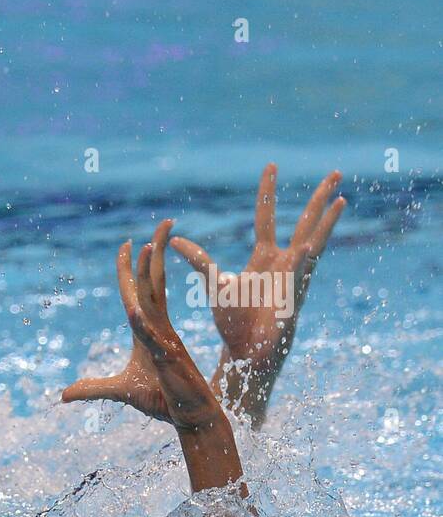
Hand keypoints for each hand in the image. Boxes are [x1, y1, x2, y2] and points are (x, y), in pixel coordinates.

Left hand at [63, 220, 190, 424]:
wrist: (190, 418)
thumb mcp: (119, 391)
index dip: (131, 269)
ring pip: (154, 302)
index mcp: (149, 330)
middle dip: (154, 253)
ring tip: (146, 247)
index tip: (128, 243)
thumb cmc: (162, 399)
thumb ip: (92, 389)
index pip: (138, 293)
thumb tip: (64, 395)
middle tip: (162, 222)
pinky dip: (142, 325)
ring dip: (147, 276)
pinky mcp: (167, 360)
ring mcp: (164, 342)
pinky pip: (153, 339)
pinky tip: (133, 310)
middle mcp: (159, 329)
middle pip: (153, 284)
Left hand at [172, 164, 343, 366]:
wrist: (245, 351)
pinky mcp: (292, 296)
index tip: (272, 166)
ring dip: (327, 221)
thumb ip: (199, 261)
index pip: (267, 215)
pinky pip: (296, 276)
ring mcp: (295, 276)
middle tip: (336, 171)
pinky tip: (305, 248)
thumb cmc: (233, 321)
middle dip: (319, 197)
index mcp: (264, 256)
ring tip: (341, 198)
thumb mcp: (213, 285)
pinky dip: (299, 263)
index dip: (268, 191)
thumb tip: (174, 241)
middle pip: (306, 221)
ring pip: (316, 241)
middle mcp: (285, 261)